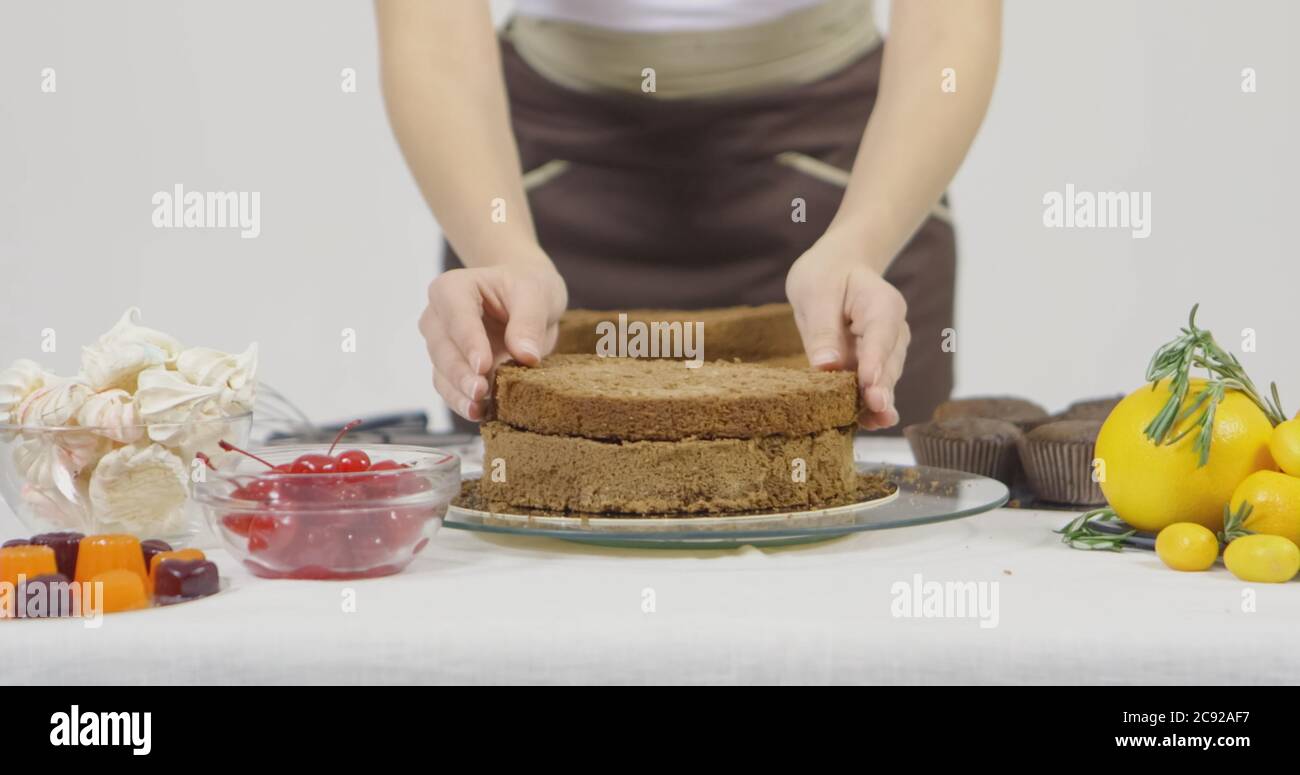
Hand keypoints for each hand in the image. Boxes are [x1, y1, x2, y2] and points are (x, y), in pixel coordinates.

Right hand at [419, 256, 567, 420]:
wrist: (528, 300)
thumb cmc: (527, 288)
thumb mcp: (536, 294)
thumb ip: (528, 322)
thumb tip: (525, 356)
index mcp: (453, 288)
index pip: (456, 315)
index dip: (468, 341)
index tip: (483, 365)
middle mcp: (438, 317)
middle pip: (442, 348)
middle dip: (461, 373)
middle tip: (480, 391)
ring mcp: (441, 345)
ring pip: (442, 372)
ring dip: (458, 393)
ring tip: (478, 409)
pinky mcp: (451, 369)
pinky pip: (450, 389)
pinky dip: (462, 402)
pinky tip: (479, 413)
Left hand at [786, 236, 909, 429]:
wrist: (836, 271)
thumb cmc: (826, 275)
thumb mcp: (817, 293)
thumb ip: (823, 329)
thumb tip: (825, 366)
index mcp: (882, 305)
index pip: (882, 335)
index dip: (876, 360)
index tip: (870, 383)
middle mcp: (892, 331)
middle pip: (888, 362)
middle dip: (882, 387)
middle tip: (877, 410)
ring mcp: (884, 351)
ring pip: (883, 379)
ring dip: (878, 402)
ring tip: (875, 422)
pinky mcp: (870, 367)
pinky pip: (870, 387)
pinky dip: (869, 405)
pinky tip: (869, 424)